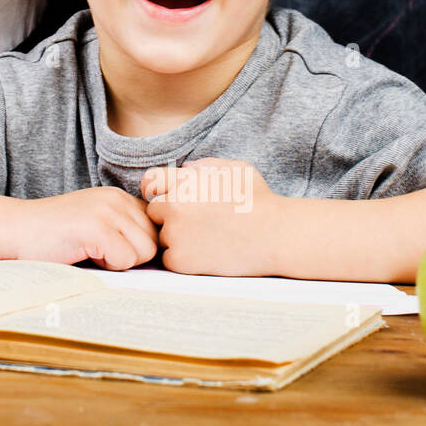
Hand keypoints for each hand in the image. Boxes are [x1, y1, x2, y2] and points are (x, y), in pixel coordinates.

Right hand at [11, 187, 160, 269]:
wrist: (14, 231)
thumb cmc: (54, 237)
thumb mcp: (96, 224)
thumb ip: (126, 232)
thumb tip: (165, 257)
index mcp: (120, 197)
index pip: (157, 230)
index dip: (138, 248)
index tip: (111, 249)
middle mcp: (117, 198)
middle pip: (155, 244)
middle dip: (130, 257)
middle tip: (97, 252)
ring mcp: (107, 211)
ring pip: (144, 253)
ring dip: (118, 263)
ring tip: (89, 252)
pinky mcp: (97, 228)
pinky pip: (124, 262)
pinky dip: (105, 267)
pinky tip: (82, 253)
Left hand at [141, 157, 284, 275]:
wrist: (276, 236)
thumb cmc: (260, 201)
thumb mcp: (236, 169)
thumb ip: (206, 166)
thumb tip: (184, 169)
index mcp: (184, 182)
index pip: (149, 181)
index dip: (158, 191)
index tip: (168, 198)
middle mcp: (174, 206)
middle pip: (153, 211)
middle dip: (169, 216)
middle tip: (195, 223)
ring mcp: (176, 234)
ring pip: (162, 236)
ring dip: (177, 238)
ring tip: (207, 239)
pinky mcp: (181, 260)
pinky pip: (169, 258)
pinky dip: (183, 259)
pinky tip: (205, 254)